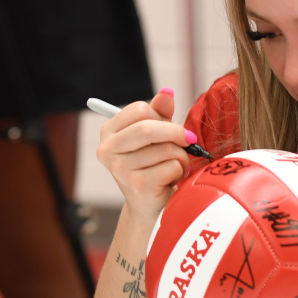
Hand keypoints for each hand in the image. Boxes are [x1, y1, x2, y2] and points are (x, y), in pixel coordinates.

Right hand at [95, 90, 193, 220]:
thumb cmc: (154, 165)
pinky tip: (172, 179)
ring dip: (181, 156)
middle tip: (189, 140)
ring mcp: (120, 169)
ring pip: (165, 149)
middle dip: (176, 133)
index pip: (138, 109)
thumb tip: (167, 92)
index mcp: (109, 132)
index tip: (173, 127)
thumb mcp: (156, 136)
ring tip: (177, 166)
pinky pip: (171, 166)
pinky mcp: (137, 185)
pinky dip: (179, 171)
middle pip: (148, 128)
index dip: (162, 116)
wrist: (150, 206)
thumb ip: (160, 113)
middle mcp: (108, 150)